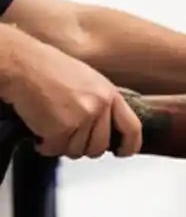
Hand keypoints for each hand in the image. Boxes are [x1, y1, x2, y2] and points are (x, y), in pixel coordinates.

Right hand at [6, 46, 141, 157]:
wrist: (21, 64)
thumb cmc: (47, 68)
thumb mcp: (88, 80)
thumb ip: (100, 102)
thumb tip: (105, 127)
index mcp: (110, 93)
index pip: (132, 127)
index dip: (130, 145)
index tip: (123, 152)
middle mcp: (100, 106)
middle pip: (100, 146)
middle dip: (83, 148)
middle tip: (68, 138)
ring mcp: (82, 118)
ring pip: (78, 150)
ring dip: (62, 146)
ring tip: (50, 129)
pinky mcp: (62, 128)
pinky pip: (57, 149)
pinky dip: (46, 146)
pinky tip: (40, 133)